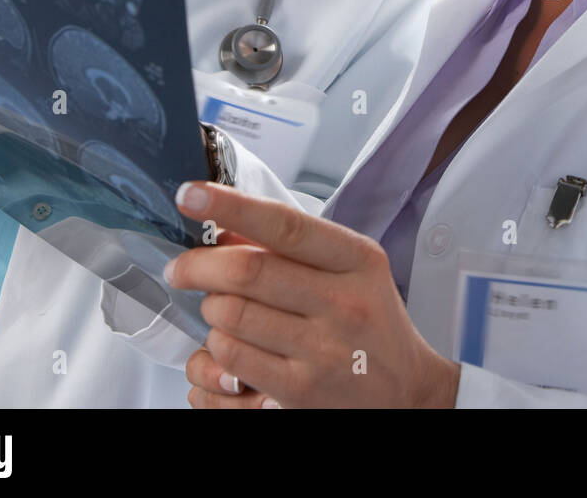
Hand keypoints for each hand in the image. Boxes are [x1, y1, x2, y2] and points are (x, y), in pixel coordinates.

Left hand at [166, 181, 460, 408]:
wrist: (406, 392)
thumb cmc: (370, 324)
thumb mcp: (350, 273)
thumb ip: (292, 249)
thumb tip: (224, 232)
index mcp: (357, 260)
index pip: (286, 225)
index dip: (232, 206)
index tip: (191, 194)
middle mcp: (344, 303)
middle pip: (248, 271)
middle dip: (198, 265)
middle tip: (180, 268)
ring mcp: (323, 350)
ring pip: (231, 317)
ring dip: (210, 310)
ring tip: (218, 309)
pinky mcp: (300, 391)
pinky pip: (231, 359)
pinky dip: (213, 349)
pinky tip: (226, 344)